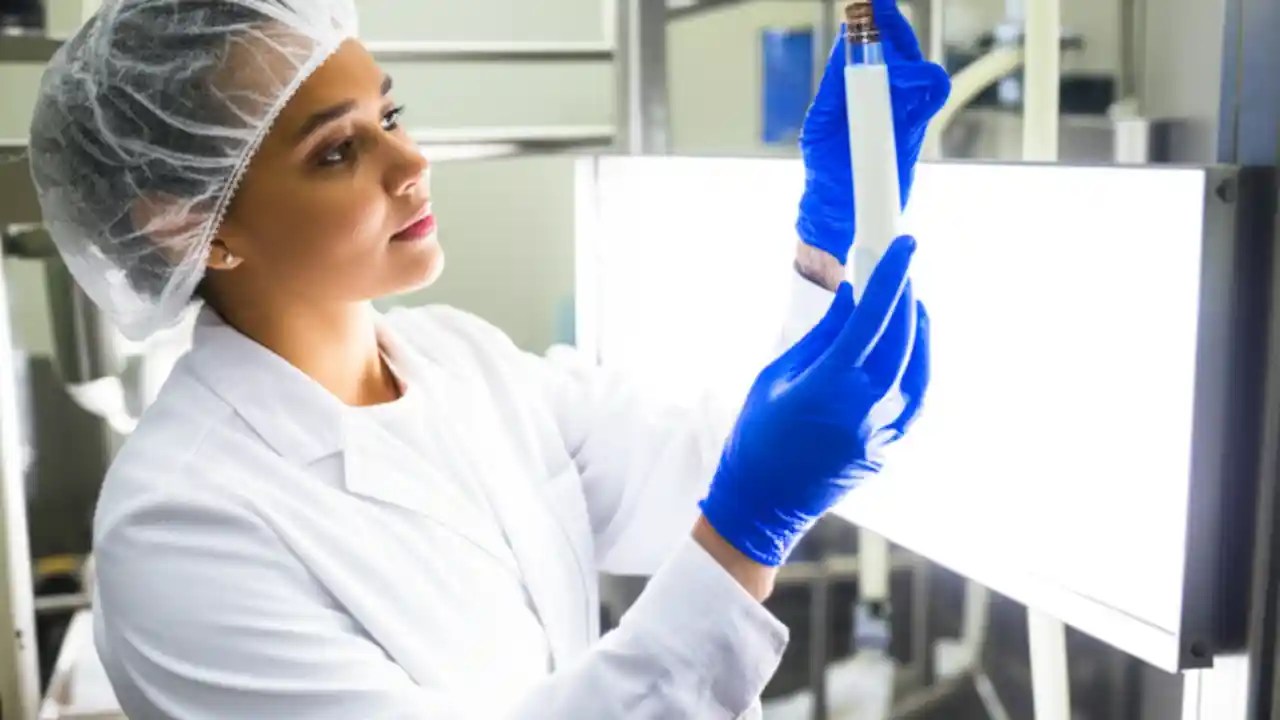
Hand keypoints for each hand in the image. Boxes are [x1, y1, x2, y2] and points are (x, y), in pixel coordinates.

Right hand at [700, 235, 928, 565]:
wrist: (762, 503)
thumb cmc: (758, 435)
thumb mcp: (778, 374)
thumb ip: (823, 335)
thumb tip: (854, 295)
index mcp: (830, 384)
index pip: (872, 316)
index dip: (892, 274)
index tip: (905, 243)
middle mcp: (865, 406)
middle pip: (902, 336)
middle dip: (904, 293)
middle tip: (900, 262)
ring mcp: (882, 430)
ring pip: (918, 366)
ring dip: (917, 328)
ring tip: (908, 300)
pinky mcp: (889, 446)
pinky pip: (916, 397)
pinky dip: (918, 365)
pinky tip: (911, 346)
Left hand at [796, 0, 950, 263]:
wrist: (838, 208)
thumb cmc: (825, 165)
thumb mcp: (820, 123)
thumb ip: (833, 89)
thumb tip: (843, 49)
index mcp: (855, 88)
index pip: (868, 47)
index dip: (872, 24)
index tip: (868, 3)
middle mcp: (881, 94)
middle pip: (897, 51)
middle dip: (893, 28)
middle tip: (884, 8)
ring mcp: (900, 110)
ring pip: (917, 71)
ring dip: (910, 57)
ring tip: (899, 59)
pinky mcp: (914, 129)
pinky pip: (930, 99)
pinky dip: (931, 83)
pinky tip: (923, 79)